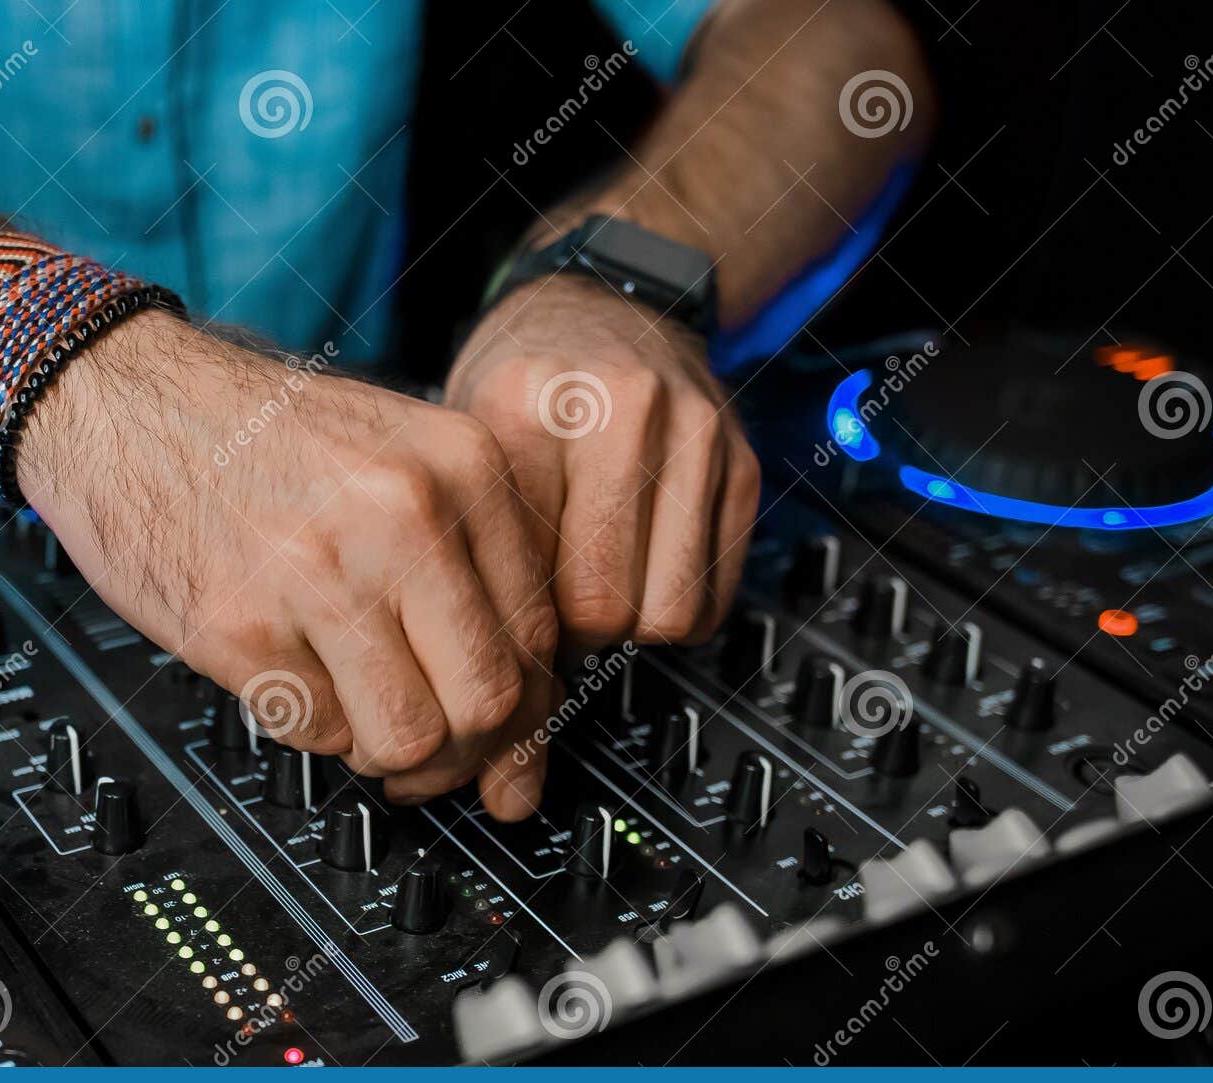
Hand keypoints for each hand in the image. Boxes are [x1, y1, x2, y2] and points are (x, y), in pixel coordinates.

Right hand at [16, 313, 559, 818]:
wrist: (124, 398)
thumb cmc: (261, 432)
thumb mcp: (401, 454)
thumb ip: (473, 561)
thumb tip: (525, 709)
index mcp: (465, 466)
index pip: (541, 637)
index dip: (526, 714)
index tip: (505, 745)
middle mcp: (407, 515)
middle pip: (489, 701)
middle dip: (466, 755)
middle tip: (432, 759)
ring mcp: (322, 572)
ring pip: (411, 738)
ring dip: (388, 754)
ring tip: (359, 716)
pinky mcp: (242, 626)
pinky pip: (319, 734)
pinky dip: (313, 728)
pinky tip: (295, 679)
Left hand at [446, 276, 759, 649]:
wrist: (601, 304)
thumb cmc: (524, 383)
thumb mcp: (470, 442)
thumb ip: (483, 533)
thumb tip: (508, 648)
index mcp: (531, 406)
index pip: (532, 580)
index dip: (517, 626)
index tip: (508, 628)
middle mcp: (622, 410)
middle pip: (607, 605)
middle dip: (577, 633)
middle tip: (554, 617)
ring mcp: (694, 432)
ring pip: (672, 611)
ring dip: (632, 625)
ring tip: (598, 592)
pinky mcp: (742, 459)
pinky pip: (717, 592)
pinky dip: (679, 605)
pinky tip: (642, 575)